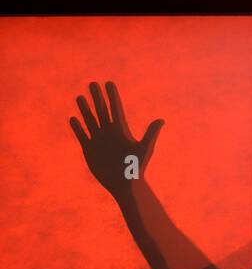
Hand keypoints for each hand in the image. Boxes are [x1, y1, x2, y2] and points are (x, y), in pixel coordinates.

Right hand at [69, 81, 163, 196]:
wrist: (125, 185)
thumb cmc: (137, 169)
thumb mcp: (144, 150)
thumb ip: (151, 134)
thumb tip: (162, 120)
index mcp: (121, 130)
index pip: (115, 108)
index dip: (112, 96)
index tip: (109, 83)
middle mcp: (109, 133)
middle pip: (102, 111)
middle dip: (97, 98)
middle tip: (92, 83)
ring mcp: (99, 140)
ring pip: (90, 121)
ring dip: (85, 109)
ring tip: (80, 97)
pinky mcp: (90, 150)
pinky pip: (82, 136)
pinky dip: (78, 127)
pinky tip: (73, 119)